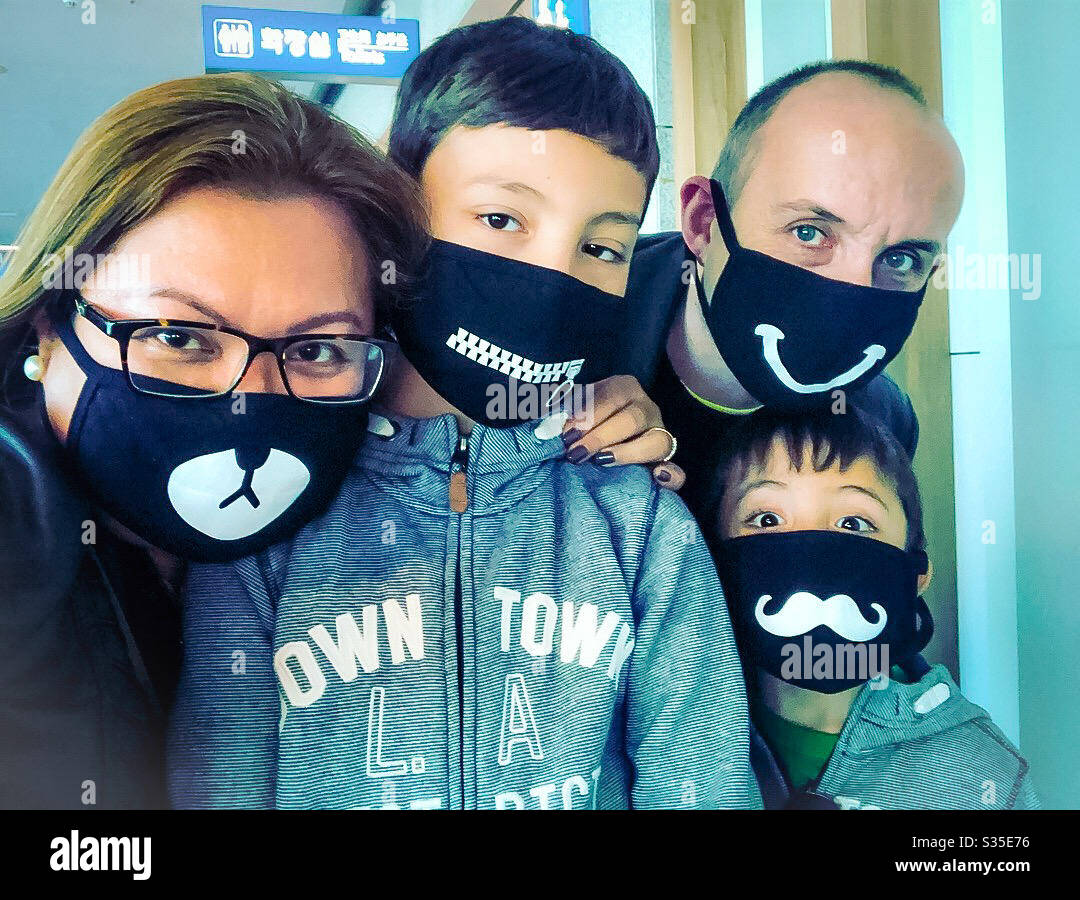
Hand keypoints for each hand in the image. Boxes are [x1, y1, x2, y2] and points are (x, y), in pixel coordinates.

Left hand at [559, 375, 684, 490]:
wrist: (595, 434)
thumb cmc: (579, 419)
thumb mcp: (568, 406)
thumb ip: (558, 412)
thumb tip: (547, 427)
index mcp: (624, 389)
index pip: (612, 396)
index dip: (590, 414)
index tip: (567, 433)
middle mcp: (645, 408)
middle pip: (633, 418)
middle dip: (602, 436)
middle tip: (576, 453)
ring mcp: (659, 434)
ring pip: (657, 441)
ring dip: (628, 453)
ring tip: (601, 462)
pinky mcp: (664, 462)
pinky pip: (676, 471)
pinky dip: (671, 475)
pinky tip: (656, 477)